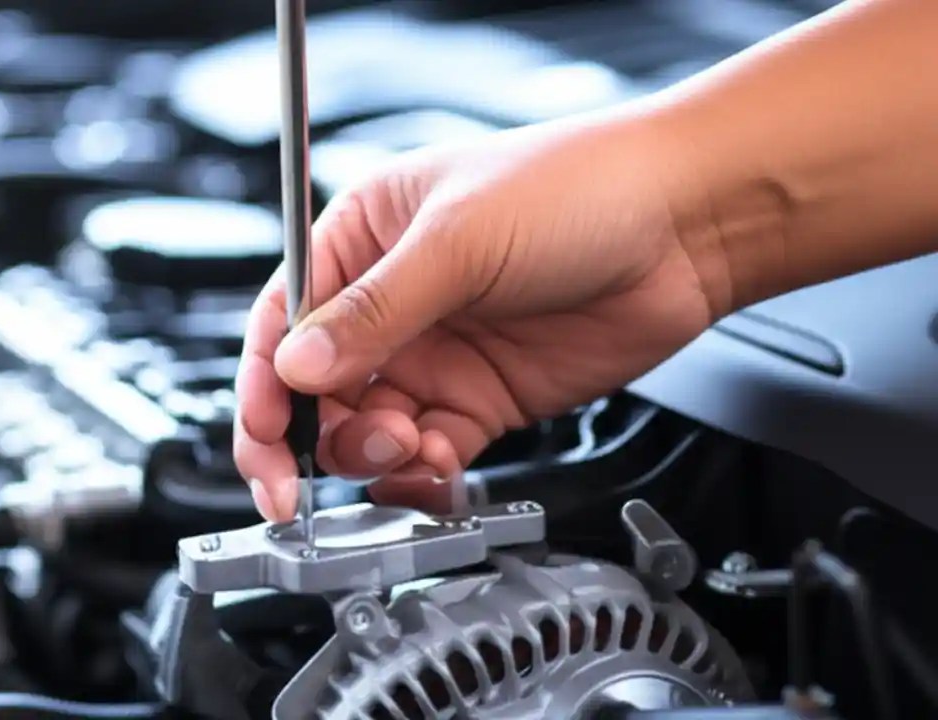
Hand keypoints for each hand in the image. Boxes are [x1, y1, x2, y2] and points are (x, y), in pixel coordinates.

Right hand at [235, 111, 720, 520]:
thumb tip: (296, 365)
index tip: (267, 437)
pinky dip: (423, 472)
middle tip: (323, 468)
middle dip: (314, 433)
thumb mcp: (461, 239)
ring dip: (372, 453)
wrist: (686, 223)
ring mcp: (435, 353)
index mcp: (364, 238)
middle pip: (314, 388)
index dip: (264, 383)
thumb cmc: (578, 186)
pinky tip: (439, 463)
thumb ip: (375, 311)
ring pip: (367, 428)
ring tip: (407, 442)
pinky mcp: (480, 399)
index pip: (282, 319)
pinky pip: (429, 452)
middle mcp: (390, 301)